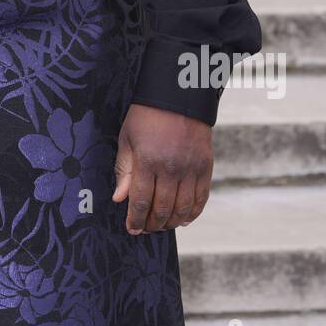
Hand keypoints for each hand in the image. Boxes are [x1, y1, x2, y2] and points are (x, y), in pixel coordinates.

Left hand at [112, 103, 212, 233]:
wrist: (178, 96)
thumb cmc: (146, 116)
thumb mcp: (127, 139)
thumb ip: (124, 171)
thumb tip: (119, 199)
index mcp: (148, 161)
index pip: (141, 201)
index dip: (136, 219)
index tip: (132, 228)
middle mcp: (171, 168)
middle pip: (162, 209)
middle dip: (152, 224)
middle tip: (145, 228)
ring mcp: (191, 169)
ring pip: (183, 209)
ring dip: (172, 222)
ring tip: (162, 225)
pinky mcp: (206, 167)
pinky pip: (201, 199)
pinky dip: (192, 213)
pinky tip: (183, 219)